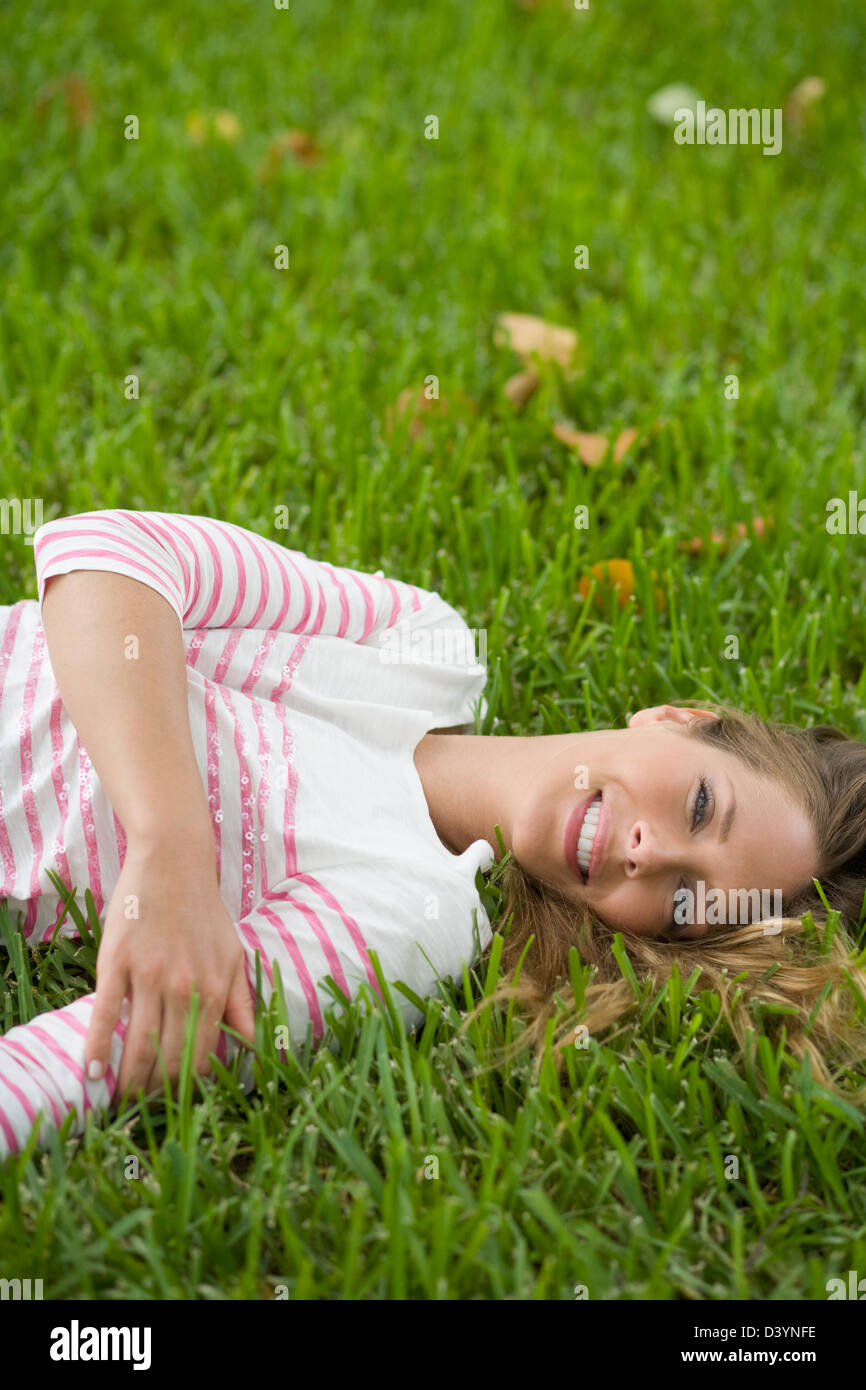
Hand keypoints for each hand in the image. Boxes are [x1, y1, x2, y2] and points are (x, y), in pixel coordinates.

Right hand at [84, 834, 255, 1101]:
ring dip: (130, 1080)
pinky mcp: (117, 963)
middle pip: (168, 1058)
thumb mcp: (234, 956)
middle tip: (146, 1107)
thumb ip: (241, 1003)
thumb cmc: (205, 912)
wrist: (174, 863)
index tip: (178, 1102)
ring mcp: (148, 976)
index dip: (190, 1086)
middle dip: (158, 1091)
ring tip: (122, 1098)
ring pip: (138, 1044)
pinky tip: (93, 1073)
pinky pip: (105, 1014)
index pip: (203, 1056)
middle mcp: (184, 987)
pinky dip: (98, 1049)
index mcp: (214, 989)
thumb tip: (252, 1047)